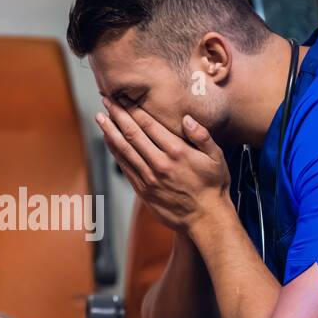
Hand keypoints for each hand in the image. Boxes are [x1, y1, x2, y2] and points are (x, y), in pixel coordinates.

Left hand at [95, 100, 231, 232]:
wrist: (205, 219)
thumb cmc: (213, 186)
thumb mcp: (216, 158)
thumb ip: (202, 136)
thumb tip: (186, 118)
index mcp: (177, 152)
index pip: (149, 125)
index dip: (133, 109)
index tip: (123, 98)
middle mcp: (160, 164)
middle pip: (132, 134)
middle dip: (117, 115)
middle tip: (106, 101)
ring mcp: (149, 178)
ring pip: (124, 150)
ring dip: (110, 132)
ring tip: (100, 118)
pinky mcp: (143, 190)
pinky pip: (125, 167)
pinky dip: (115, 152)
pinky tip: (109, 141)